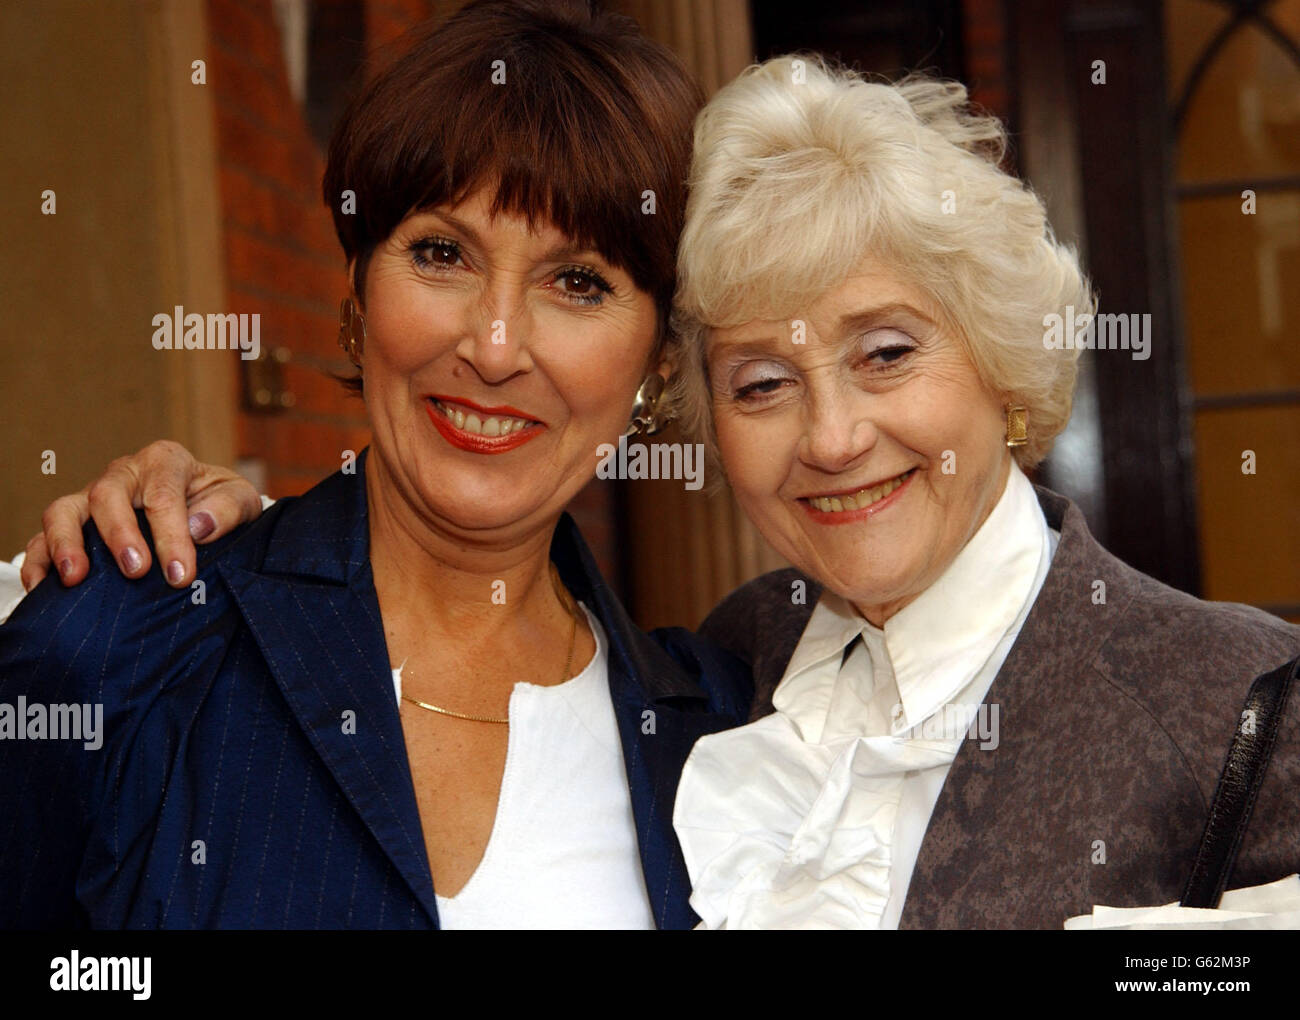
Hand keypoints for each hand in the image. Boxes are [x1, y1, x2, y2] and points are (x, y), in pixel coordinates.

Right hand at [20, 440, 263, 591]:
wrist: (206, 510)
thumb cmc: (219, 504)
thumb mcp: (240, 500)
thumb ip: (227, 509)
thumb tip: (200, 527)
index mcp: (165, 462)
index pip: (163, 496)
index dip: (170, 537)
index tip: (181, 575)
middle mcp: (124, 474)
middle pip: (106, 495)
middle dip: (119, 535)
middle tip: (136, 572)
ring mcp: (93, 498)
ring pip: (63, 510)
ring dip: (65, 544)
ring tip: (75, 579)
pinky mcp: (75, 525)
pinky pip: (42, 538)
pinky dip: (38, 561)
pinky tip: (44, 589)